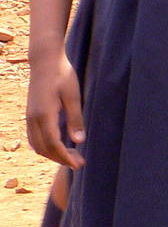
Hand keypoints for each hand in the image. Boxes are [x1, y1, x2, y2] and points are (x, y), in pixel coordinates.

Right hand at [26, 51, 83, 168]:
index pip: (53, 144)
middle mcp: (33, 119)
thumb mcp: (73, 96)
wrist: (44, 61)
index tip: (77, 165)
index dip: (64, 157)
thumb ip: (75, 119)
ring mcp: (29, 117)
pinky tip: (59, 146)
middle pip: (44, 148)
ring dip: (53, 154)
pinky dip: (45, 147)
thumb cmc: (62, 75)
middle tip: (79, 163)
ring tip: (72, 156)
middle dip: (61, 158)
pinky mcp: (29, 115)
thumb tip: (78, 141)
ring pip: (37, 145)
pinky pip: (34, 138)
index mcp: (44, 114)